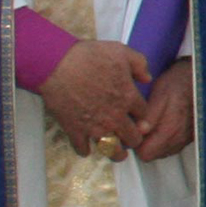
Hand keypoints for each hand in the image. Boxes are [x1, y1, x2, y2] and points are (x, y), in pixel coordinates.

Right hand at [39, 39, 149, 155]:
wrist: (57, 65)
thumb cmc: (90, 56)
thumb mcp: (122, 52)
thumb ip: (140, 64)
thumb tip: (148, 78)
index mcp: (128, 97)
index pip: (145, 115)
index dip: (144, 118)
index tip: (141, 120)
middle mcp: (115, 116)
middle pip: (132, 136)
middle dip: (135, 139)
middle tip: (133, 140)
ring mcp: (94, 125)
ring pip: (111, 148)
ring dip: (116, 153)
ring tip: (118, 154)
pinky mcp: (74, 130)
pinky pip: (82, 148)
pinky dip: (85, 150)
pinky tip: (87, 149)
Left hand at [137, 58, 194, 160]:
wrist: (203, 77)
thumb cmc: (180, 83)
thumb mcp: (160, 94)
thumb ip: (149, 115)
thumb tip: (137, 132)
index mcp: (170, 129)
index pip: (145, 153)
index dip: (135, 143)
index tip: (132, 130)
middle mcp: (179, 138)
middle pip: (153, 155)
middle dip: (143, 144)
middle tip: (140, 125)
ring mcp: (187, 138)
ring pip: (162, 151)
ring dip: (154, 142)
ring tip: (153, 123)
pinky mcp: (191, 136)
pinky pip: (173, 146)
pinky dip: (165, 139)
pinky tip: (165, 123)